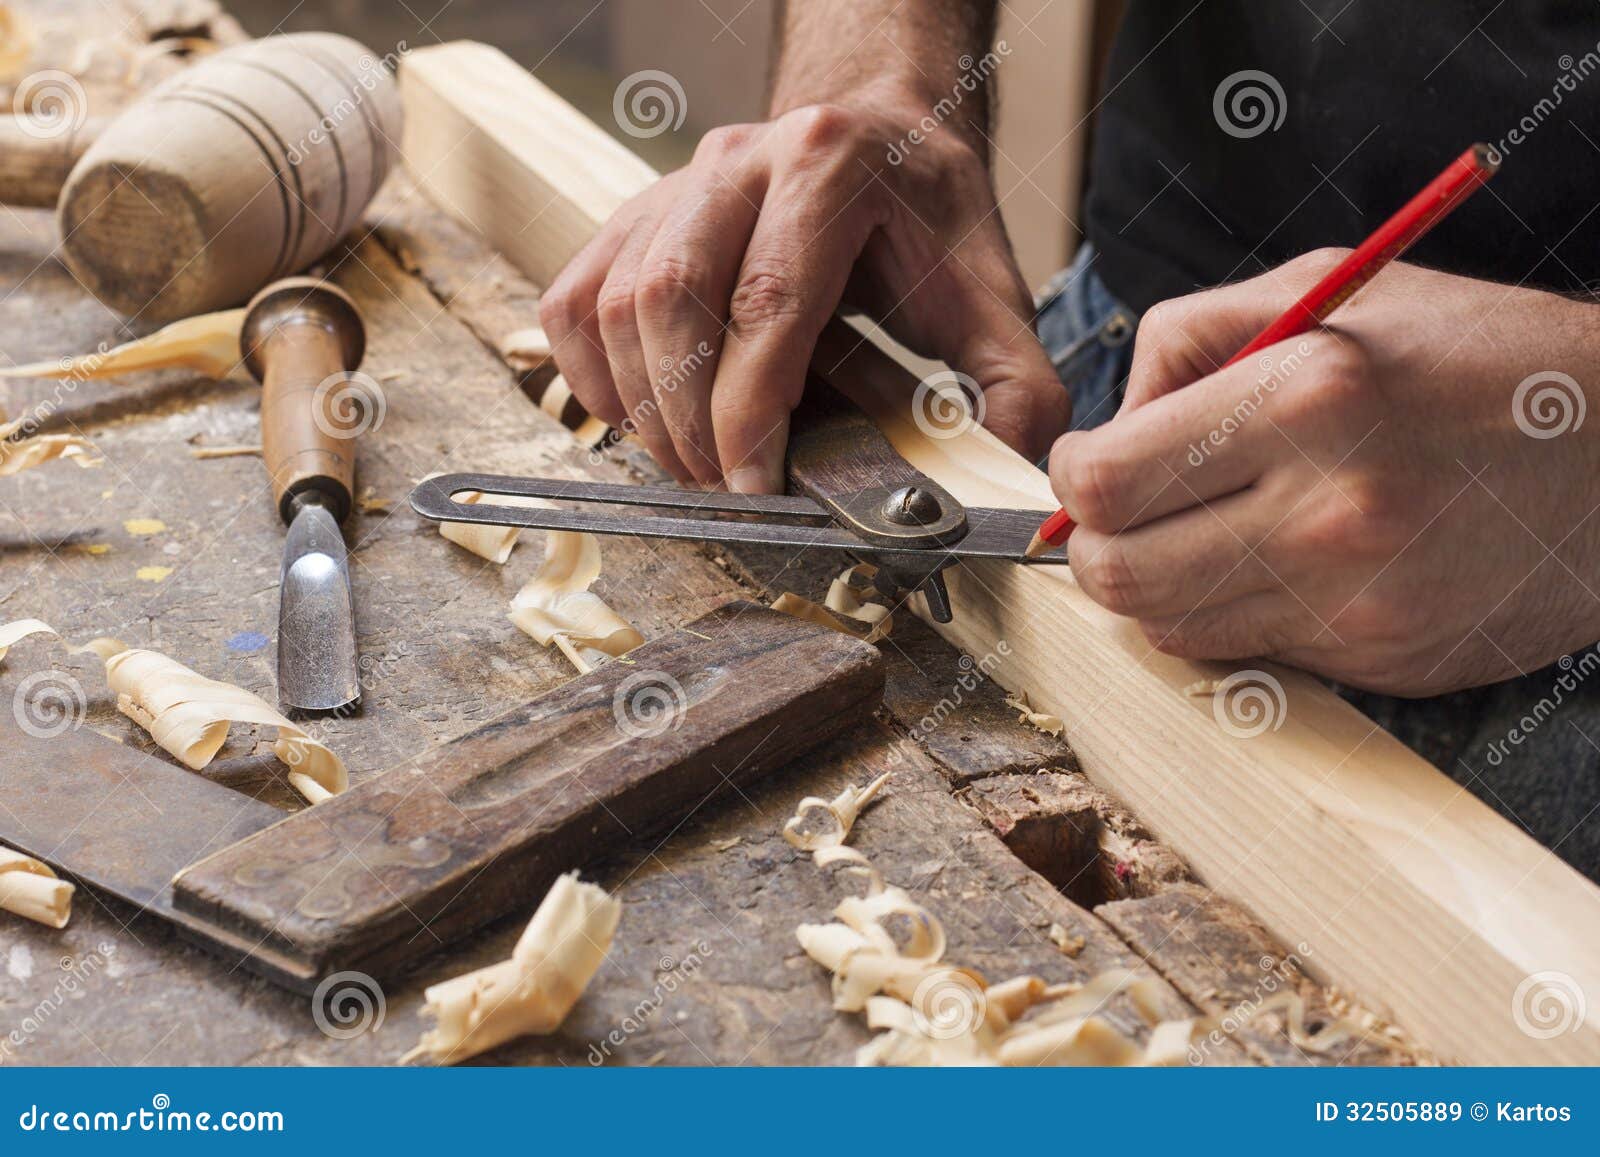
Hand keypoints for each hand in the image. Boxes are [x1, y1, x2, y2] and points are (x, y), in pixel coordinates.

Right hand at [539, 86, 1066, 491]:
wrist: (874, 130)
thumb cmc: (923, 213)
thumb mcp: (991, 288)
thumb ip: (1012, 385)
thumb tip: (1010, 477)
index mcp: (829, 164)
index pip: (766, 301)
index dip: (750, 410)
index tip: (755, 485)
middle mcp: (736, 160)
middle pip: (672, 301)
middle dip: (691, 419)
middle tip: (726, 487)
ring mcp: (673, 184)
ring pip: (615, 304)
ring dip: (643, 406)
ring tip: (694, 464)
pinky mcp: (633, 217)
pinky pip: (576, 300)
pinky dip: (591, 375)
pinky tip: (639, 417)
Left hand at [1047, 250, 1599, 694]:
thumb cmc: (1481, 356)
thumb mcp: (1332, 288)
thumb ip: (1191, 337)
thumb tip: (1110, 420)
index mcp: (1308, 398)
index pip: (1104, 482)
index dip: (1073, 475)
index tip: (1091, 461)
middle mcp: (1328, 512)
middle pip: (1116, 575)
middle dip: (1094, 541)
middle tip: (1123, 509)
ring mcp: (1357, 603)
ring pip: (1168, 628)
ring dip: (1155, 584)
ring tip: (1199, 531)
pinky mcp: (1381, 661)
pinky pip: (1246, 655)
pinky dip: (1231, 614)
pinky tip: (1271, 565)